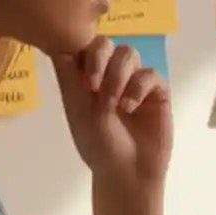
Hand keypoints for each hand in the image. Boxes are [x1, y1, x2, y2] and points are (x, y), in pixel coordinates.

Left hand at [52, 38, 172, 186]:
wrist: (127, 171)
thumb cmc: (98, 145)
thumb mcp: (77, 109)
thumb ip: (69, 77)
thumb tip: (57, 45)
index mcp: (87, 77)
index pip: (82, 46)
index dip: (79, 51)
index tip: (76, 75)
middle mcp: (110, 74)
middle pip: (105, 42)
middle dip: (99, 59)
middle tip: (92, 86)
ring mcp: (135, 80)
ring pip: (129, 53)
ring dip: (117, 76)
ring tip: (113, 105)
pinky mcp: (157, 90)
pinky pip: (149, 74)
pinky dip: (138, 88)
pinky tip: (130, 108)